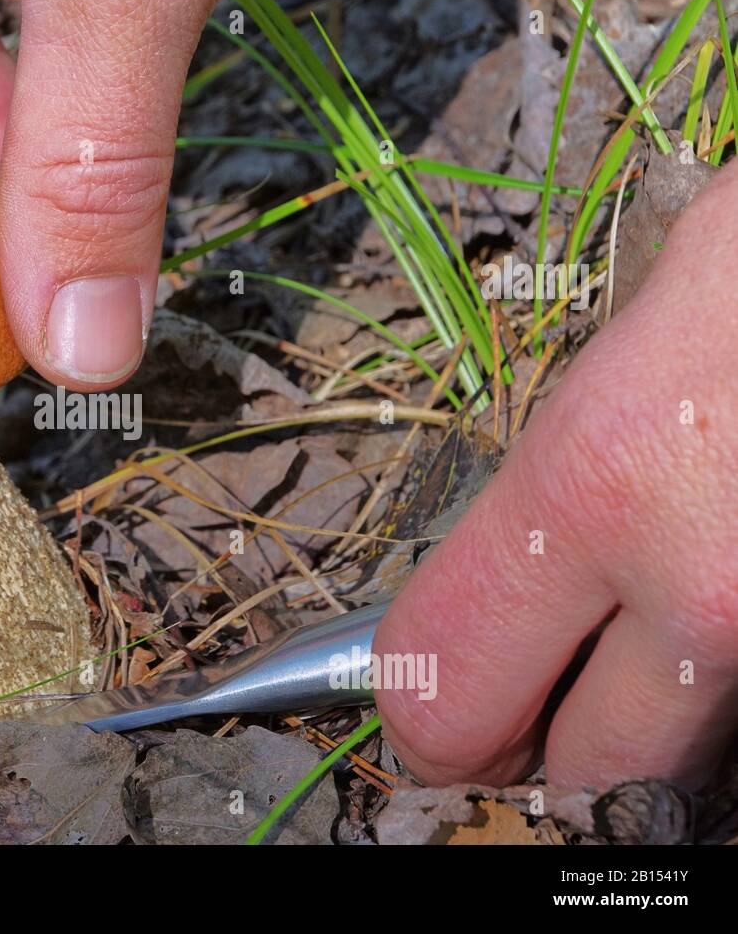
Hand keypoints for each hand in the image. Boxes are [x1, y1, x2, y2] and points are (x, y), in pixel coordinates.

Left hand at [374, 162, 737, 789]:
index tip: (447, 712)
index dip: (433, 717)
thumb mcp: (619, 368)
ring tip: (672, 605)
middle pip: (586, 773)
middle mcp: (700, 573)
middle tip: (560, 697)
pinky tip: (732, 560)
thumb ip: (548, 505)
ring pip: (700, 753)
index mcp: (587, 482)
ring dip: (672, 715)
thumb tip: (501, 603)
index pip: (439, 686)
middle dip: (560, 746)